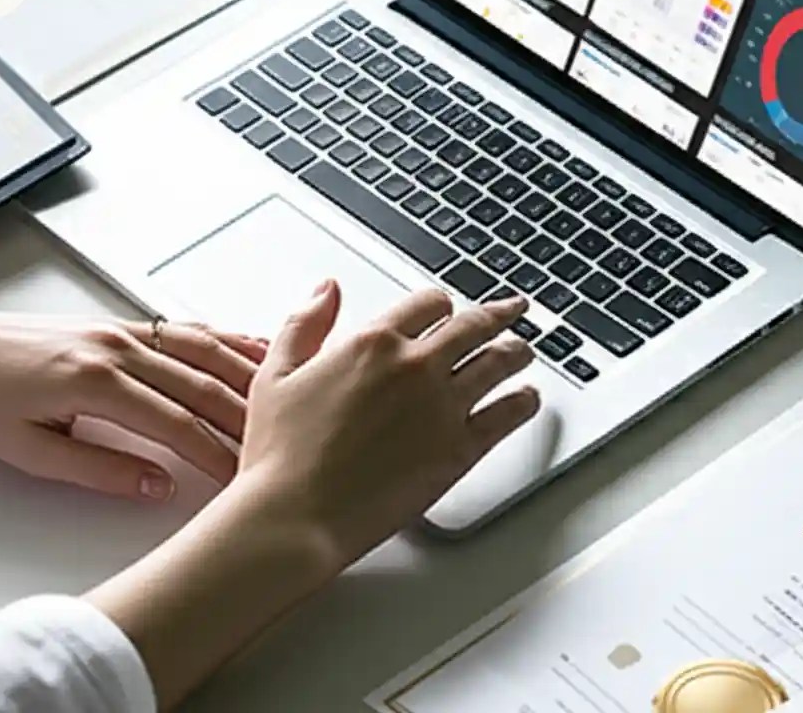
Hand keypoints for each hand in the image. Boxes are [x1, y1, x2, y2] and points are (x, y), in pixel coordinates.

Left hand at [0, 306, 267, 500]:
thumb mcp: (30, 453)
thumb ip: (100, 470)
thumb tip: (158, 487)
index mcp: (94, 383)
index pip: (175, 425)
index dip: (215, 455)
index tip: (243, 477)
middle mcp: (115, 348)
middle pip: (200, 385)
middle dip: (245, 417)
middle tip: (280, 443)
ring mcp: (119, 329)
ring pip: (201, 350)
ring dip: (246, 371)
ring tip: (287, 391)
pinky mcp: (117, 323)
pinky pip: (182, 330)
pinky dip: (222, 337)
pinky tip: (252, 344)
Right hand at [238, 280, 540, 562]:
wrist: (296, 514)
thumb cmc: (280, 455)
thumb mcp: (276, 373)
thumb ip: (305, 324)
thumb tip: (326, 289)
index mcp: (372, 342)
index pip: (427, 304)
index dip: (443, 304)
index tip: (449, 308)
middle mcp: (415, 366)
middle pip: (474, 326)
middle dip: (497, 316)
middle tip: (511, 312)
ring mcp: (442, 405)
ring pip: (500, 362)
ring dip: (517, 351)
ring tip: (524, 350)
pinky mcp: (460, 448)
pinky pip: (508, 414)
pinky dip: (524, 402)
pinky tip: (527, 399)